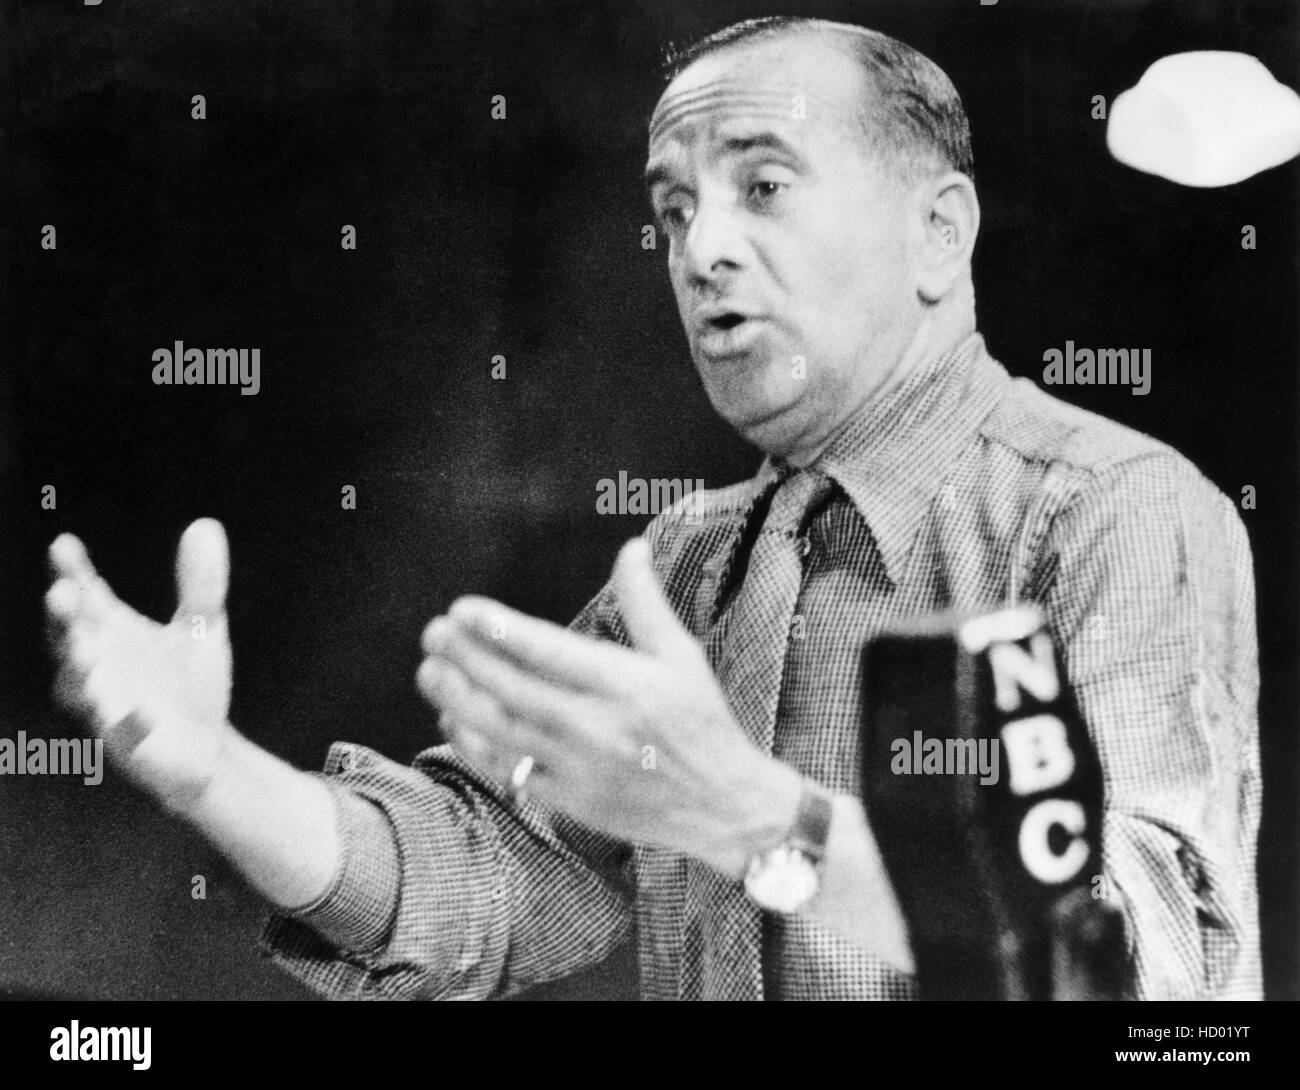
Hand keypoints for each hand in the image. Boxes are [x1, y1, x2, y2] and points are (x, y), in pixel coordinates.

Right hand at [45, 519, 236, 814]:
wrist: (205, 750)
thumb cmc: (188, 685)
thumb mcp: (201, 626)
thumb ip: (201, 582)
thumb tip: (205, 525)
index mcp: (112, 633)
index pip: (85, 596)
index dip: (72, 571)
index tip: (65, 544)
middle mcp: (99, 666)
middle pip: (69, 638)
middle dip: (63, 619)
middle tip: (61, 594)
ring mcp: (109, 706)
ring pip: (79, 689)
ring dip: (79, 671)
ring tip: (85, 653)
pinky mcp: (130, 744)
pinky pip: (121, 736)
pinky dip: (126, 725)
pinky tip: (137, 715)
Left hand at [416, 538, 801, 877]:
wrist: (722, 806)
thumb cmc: (701, 722)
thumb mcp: (682, 655)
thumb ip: (647, 602)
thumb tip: (631, 547)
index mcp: (627, 685)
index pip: (550, 652)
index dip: (500, 630)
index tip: (462, 608)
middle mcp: (598, 727)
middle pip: (515, 690)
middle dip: (467, 659)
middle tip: (432, 631)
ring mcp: (579, 768)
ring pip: (503, 732)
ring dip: (459, 700)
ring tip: (429, 670)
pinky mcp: (569, 801)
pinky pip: (510, 771)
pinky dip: (476, 746)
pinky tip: (452, 718)